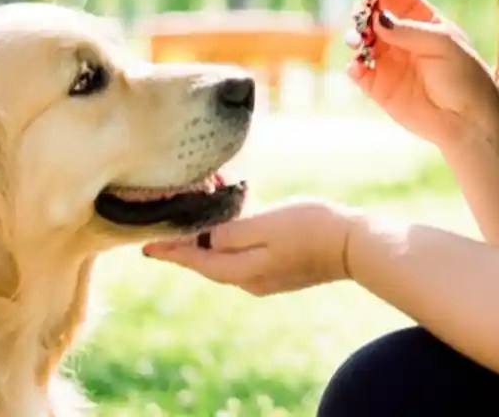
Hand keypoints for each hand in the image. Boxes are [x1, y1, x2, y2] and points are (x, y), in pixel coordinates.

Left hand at [141, 198, 362, 295]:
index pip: (194, 261)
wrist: (354, 244)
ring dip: (209, 237)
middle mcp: (249, 280)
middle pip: (207, 261)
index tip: (143, 245)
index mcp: (241, 271)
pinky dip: (231, 237)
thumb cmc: (309, 227)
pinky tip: (232, 220)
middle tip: (164, 226)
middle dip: (186, 242)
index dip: (168, 251)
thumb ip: (228, 233)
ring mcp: (267, 277)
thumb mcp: (263, 226)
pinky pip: (245, 252)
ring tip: (196, 217)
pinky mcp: (281, 268)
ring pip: (226, 256)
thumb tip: (201, 240)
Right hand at [348, 0, 498, 151]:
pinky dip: (353, 66)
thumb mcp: (444, 45)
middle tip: (363, 19)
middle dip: (363, 12)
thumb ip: (409, 31)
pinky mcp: (378, 86)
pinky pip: (357, 71)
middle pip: (372, 14)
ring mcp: (388, 61)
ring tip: (359, 42)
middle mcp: (401, 37)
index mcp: (421, 20)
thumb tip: (378, 18)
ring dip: (354, 37)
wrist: (466, 121)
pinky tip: (358, 67)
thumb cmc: (464, 78)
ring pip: (360, 40)